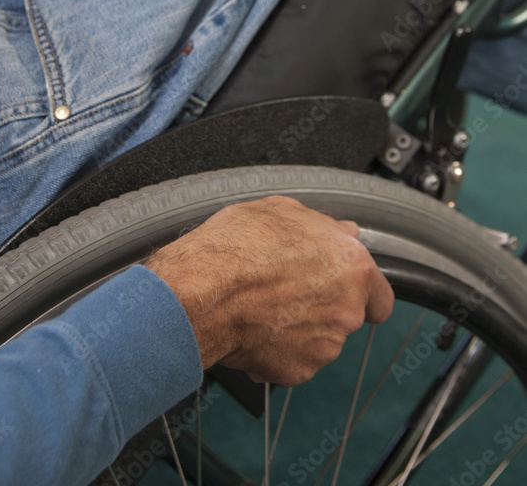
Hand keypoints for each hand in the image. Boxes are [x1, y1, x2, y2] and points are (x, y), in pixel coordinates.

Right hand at [145, 195, 393, 386]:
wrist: (202, 289)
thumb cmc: (238, 246)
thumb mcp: (283, 211)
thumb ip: (323, 226)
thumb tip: (341, 231)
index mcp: (352, 268)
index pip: (380, 297)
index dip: (361, 293)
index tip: (342, 290)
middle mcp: (345, 310)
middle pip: (345, 317)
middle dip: (322, 307)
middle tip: (287, 289)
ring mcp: (322, 345)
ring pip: (318, 340)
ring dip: (298, 329)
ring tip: (262, 306)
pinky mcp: (295, 371)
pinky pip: (291, 361)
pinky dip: (276, 351)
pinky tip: (252, 327)